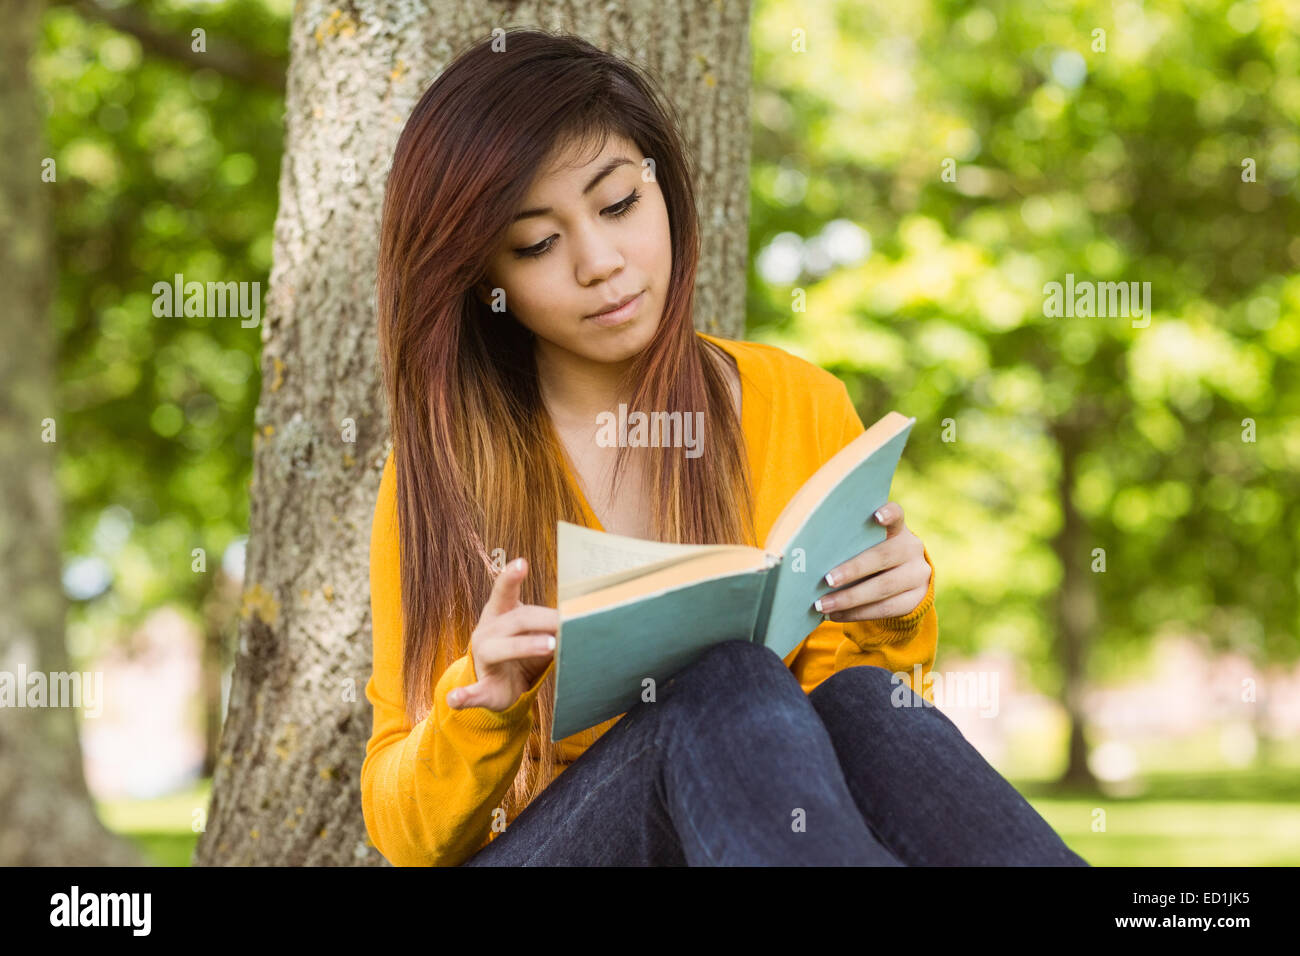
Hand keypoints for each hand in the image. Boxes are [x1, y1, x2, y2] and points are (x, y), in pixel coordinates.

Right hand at [447, 557, 557, 711]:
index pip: (504, 591)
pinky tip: (455, 698)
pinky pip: (471, 692)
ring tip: (550, 645)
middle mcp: (488, 632)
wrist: (501, 685)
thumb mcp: (534, 632)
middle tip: (567, 621)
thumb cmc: (521, 650)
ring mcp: (482, 659)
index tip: (521, 563)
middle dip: (543, 619)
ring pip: (499, 649)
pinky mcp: (482, 688)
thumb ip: (552, 624)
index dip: (511, 577)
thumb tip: (583, 616)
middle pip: (516, 620)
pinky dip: (463, 696)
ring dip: (525, 646)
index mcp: (500, 614)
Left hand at [813, 501, 929, 621]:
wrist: (903, 582)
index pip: (897, 515)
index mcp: (897, 529)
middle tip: (827, 580)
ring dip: (849, 598)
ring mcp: (918, 575)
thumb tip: (811, 555)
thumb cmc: (869, 556)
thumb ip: (848, 542)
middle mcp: (911, 549)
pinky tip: (836, 614)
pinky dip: (857, 613)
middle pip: (883, 557)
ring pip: (883, 587)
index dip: (888, 514)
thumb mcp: (865, 545)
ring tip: (822, 605)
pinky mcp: (917, 599)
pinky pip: (886, 609)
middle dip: (852, 570)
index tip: (876, 516)